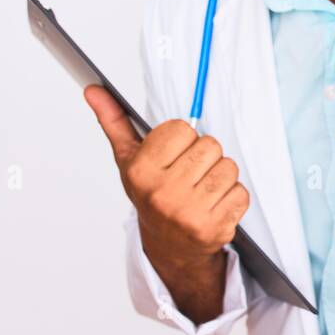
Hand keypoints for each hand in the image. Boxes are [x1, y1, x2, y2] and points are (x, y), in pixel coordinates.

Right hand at [84, 85, 249, 276]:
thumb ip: (115, 121)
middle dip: (204, 157)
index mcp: (141, 172)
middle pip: (210, 145)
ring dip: (221, 177)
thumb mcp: (129, 159)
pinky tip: (214, 207)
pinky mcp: (214, 229)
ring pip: (229, 167)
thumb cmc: (151, 194)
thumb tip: (93, 89)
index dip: (182, 139)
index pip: (182, 128)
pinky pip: (241, 193)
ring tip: (202, 191)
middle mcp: (162, 194)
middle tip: (190, 175)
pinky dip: (233, 198)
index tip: (173, 156)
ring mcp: (189, 214)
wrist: (169, 245)